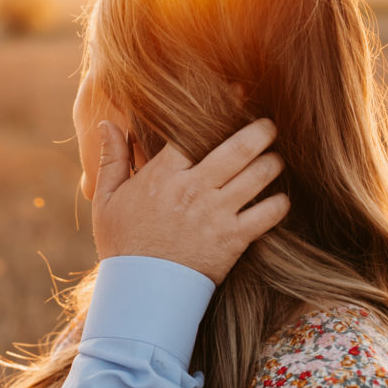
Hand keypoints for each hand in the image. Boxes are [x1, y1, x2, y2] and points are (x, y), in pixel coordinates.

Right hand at [91, 117, 288, 281]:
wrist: (141, 292)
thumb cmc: (123, 246)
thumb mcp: (107, 201)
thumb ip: (112, 160)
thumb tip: (108, 125)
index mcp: (164, 175)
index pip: (196, 132)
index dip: (221, 109)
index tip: (238, 96)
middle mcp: (194, 189)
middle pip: (239, 148)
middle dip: (261, 131)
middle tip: (270, 126)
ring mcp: (217, 214)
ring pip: (258, 175)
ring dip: (272, 163)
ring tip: (276, 159)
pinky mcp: (233, 240)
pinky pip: (268, 214)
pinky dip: (279, 204)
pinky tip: (280, 199)